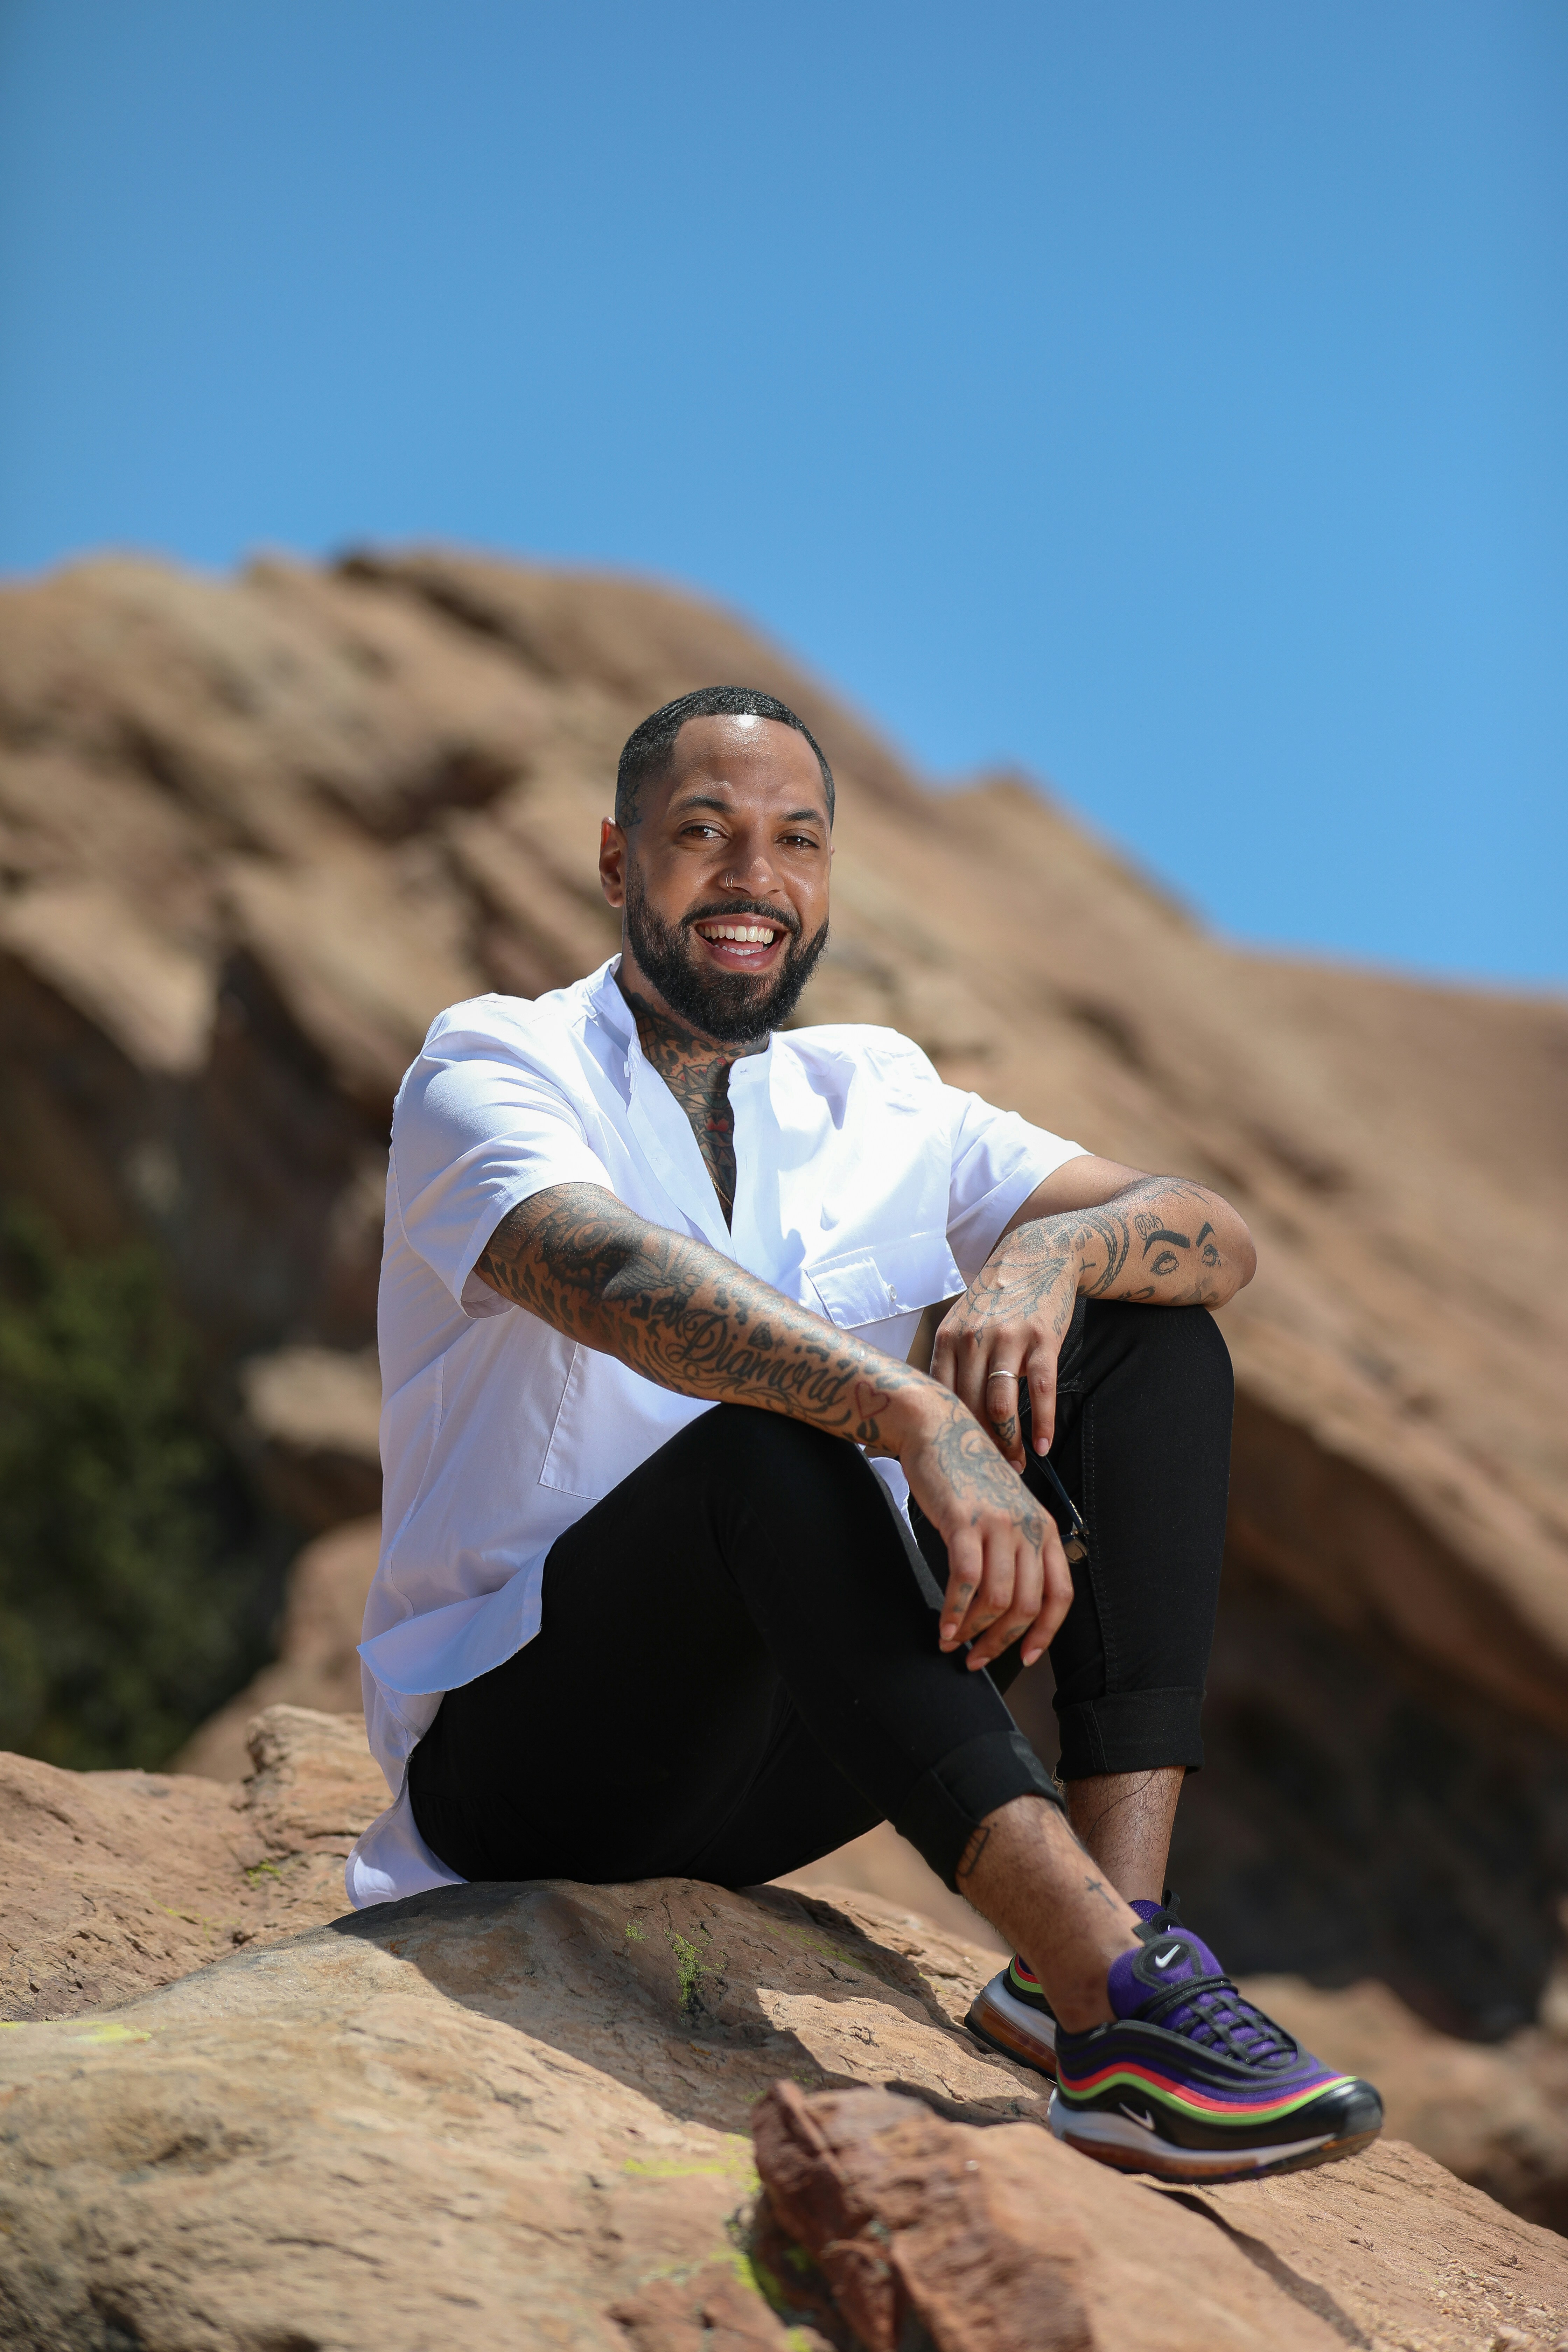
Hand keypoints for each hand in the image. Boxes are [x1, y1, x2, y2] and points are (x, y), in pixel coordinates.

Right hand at [896, 1383, 1072, 1670]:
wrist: (937, 1428)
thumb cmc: (968, 1475)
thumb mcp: (1007, 1510)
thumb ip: (1016, 1549)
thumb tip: (1010, 1604)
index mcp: (1045, 1529)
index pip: (1060, 1595)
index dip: (1045, 1634)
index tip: (1024, 1658)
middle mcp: (1028, 1527)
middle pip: (1028, 1605)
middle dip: (1002, 1642)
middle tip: (976, 1658)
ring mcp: (998, 1524)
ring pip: (998, 1598)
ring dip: (974, 1631)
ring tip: (953, 1643)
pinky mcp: (964, 1521)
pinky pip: (965, 1580)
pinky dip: (954, 1612)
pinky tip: (943, 1625)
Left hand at [931, 1224, 1081, 1466]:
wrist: (1037, 1257)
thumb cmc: (996, 1300)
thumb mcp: (961, 1324)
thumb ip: (950, 1363)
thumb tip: (938, 1414)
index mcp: (947, 1339)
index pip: (941, 1399)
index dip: (951, 1433)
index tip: (958, 1458)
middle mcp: (972, 1339)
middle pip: (970, 1408)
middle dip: (981, 1446)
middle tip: (993, 1473)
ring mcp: (1008, 1339)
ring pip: (1001, 1405)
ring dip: (1010, 1443)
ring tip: (1019, 1464)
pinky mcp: (1042, 1340)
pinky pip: (1040, 1391)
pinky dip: (1043, 1424)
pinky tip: (1044, 1445)